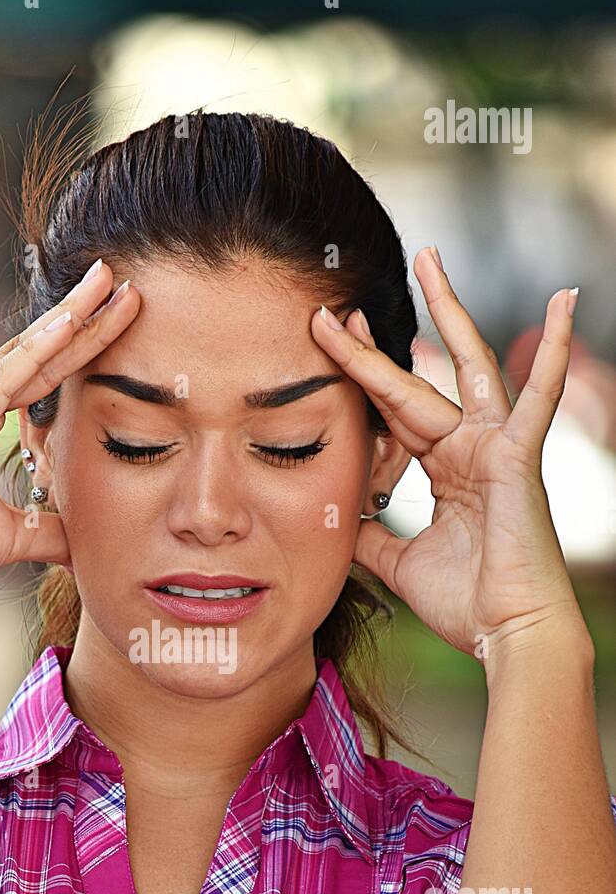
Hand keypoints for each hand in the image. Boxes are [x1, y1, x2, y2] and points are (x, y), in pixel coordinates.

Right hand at [0, 262, 140, 607]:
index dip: (75, 347)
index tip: (114, 318)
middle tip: (121, 280)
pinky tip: (70, 324)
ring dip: (70, 319)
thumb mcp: (6, 536)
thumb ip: (45, 530)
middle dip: (81, 316)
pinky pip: (3, 379)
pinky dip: (38, 350)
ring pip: (24, 355)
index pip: (34, 375)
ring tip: (109, 282)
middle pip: (33, 353)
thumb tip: (82, 542)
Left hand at [310, 248, 587, 657]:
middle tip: (348, 298)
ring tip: (429, 257)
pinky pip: (537, 396)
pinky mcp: (520, 456)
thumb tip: (341, 518)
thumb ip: (370, 535)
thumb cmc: (465, 603)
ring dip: (448, 311)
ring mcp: (497, 447)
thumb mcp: (398, 562)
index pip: (396, 410)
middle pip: (421, 376)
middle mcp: (472, 448)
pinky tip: (565, 300)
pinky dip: (553, 350)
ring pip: (465, 367)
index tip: (327, 338)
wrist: (507, 635)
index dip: (362, 376)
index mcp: (447, 468)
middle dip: (383, 338)